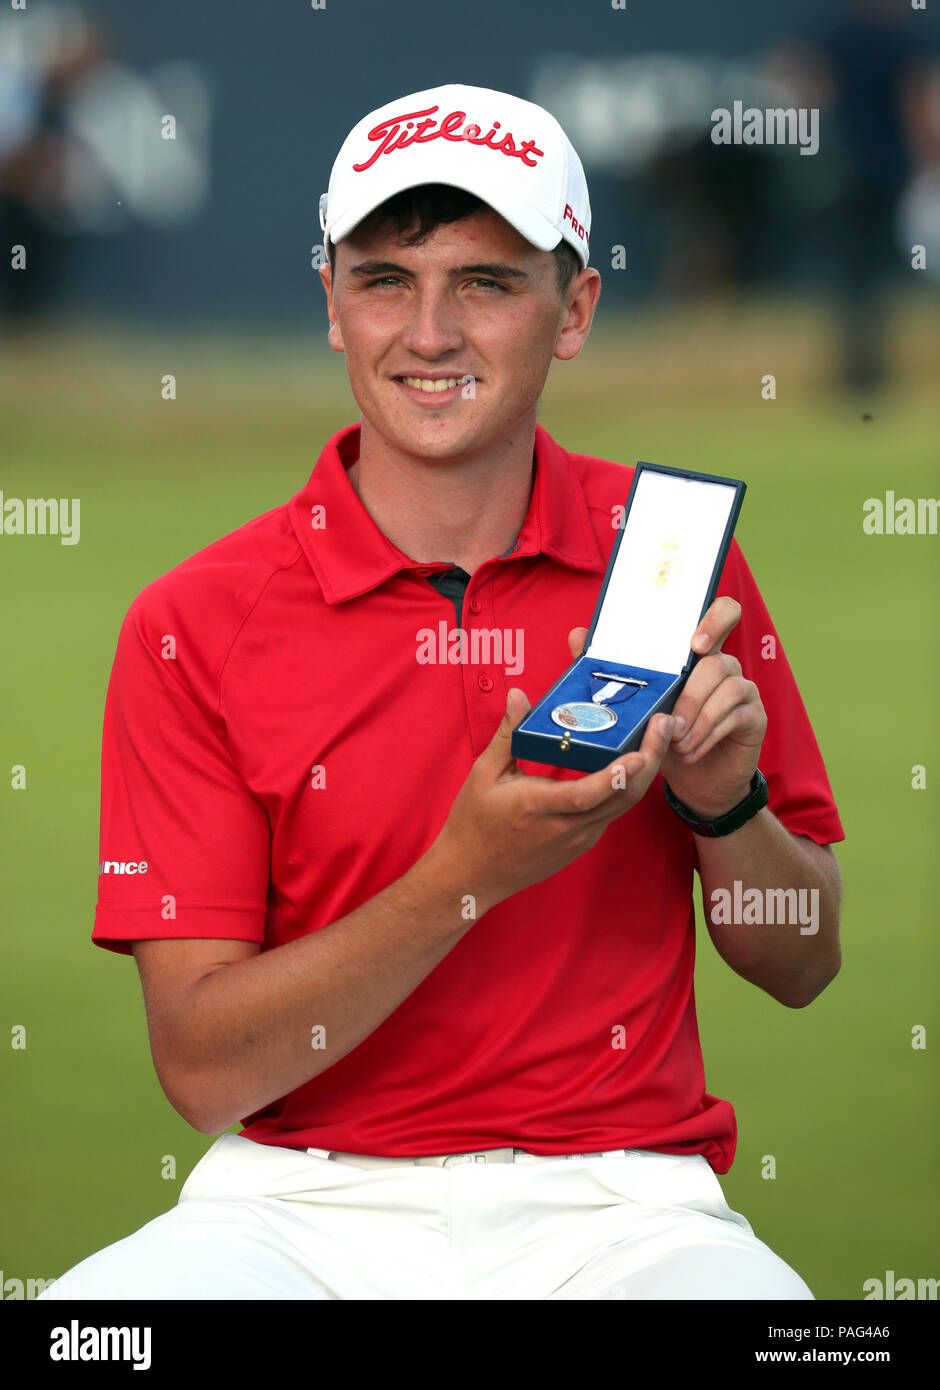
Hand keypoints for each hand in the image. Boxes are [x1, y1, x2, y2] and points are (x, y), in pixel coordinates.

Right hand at [428, 687, 679, 915]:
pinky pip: (612, 813)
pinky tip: (632, 763)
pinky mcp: (581, 844)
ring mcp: (578, 839)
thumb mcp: (484, 773)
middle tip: (665, 725)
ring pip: (623, 805)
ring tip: (656, 737)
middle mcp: (567, 827)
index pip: (590, 793)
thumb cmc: (474, 823)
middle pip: (622, 796)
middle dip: (650, 760)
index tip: (642, 751)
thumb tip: (518, 695)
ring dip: (643, 772)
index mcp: (541, 806)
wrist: (471, 875)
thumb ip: (509, 733)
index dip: (619, 773)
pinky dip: (626, 787)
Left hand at [566, 597, 765, 821]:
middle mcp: (724, 666)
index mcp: (698, 655)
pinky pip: (735, 716)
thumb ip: (611, 671)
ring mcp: (743, 690)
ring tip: (674, 742)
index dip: (714, 619)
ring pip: (726, 688)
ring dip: (695, 717)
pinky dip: (707, 734)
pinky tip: (689, 750)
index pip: (720, 614)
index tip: (695, 643)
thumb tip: (577, 634)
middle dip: (695, 686)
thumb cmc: (665, 738)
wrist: (694, 782)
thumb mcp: (638, 707)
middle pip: (720, 658)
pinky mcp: (755, 717)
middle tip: (674, 713)